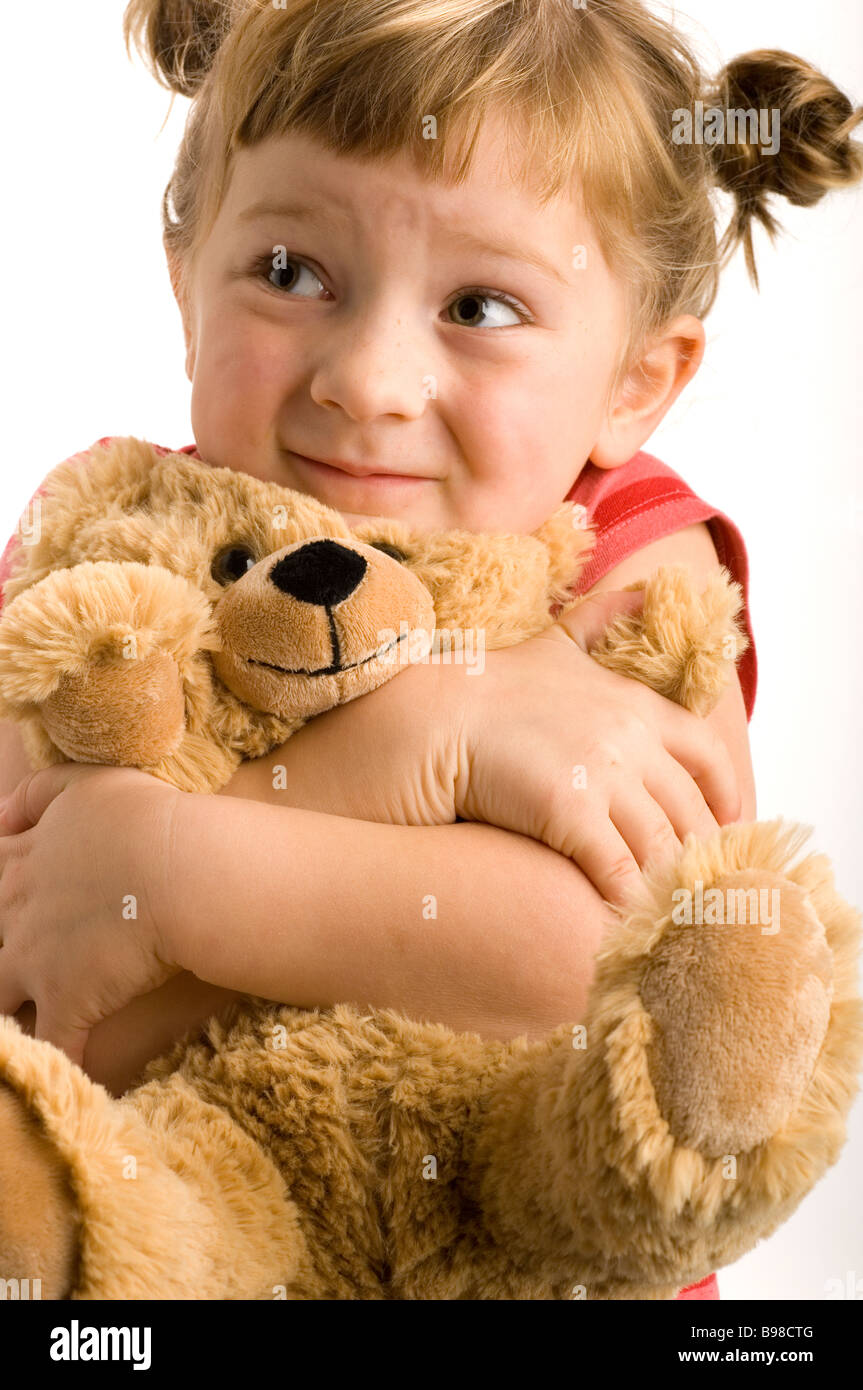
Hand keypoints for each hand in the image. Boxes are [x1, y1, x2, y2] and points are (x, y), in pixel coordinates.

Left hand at [0, 763, 182, 1064]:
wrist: (180, 870)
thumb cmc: (144, 819)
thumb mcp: (88, 782)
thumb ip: (40, 792)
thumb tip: (2, 813)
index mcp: (24, 863)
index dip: (0, 891)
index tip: (12, 901)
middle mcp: (18, 915)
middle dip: (4, 953)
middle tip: (24, 962)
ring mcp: (36, 964)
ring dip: (9, 1009)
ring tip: (21, 1026)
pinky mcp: (69, 1002)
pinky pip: (55, 1047)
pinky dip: (62, 1063)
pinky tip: (75, 1080)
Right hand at [453, 590, 741, 904]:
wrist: (430, 717)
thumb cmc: (487, 686)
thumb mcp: (555, 641)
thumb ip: (602, 619)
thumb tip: (644, 593)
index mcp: (634, 703)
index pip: (706, 754)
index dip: (724, 797)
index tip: (728, 827)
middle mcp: (630, 737)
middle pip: (688, 809)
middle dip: (698, 852)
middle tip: (699, 886)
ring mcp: (603, 774)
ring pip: (660, 844)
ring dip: (667, 881)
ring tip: (668, 913)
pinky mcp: (570, 811)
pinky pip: (618, 870)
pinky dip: (630, 899)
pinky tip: (629, 920)